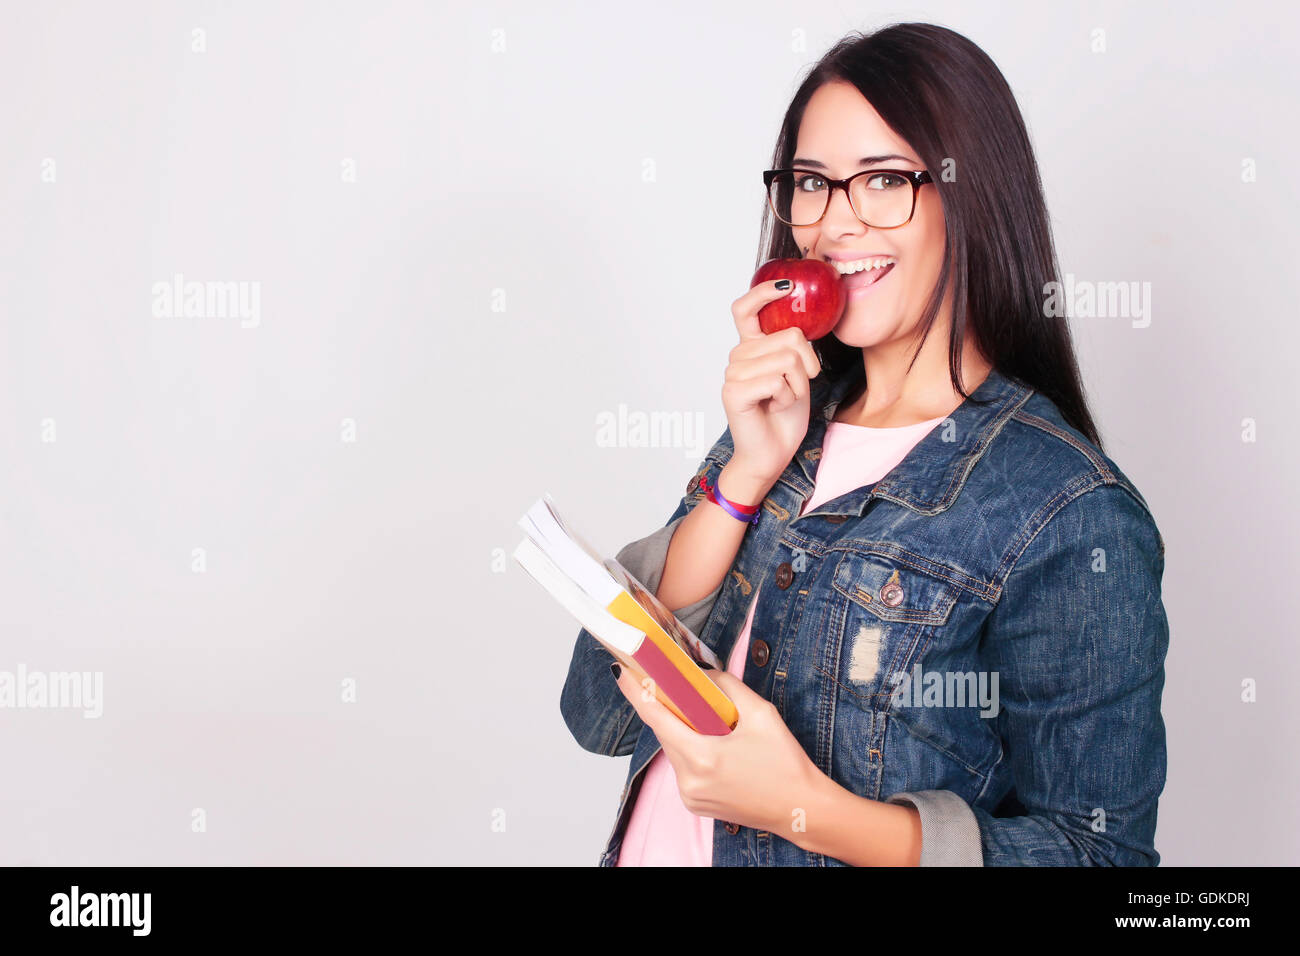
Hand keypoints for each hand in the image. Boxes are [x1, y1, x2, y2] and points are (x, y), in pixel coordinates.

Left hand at [611, 663, 820, 833]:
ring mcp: (690, 796)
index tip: (622, 670)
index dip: (636, 692)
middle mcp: (689, 780)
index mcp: (702, 757)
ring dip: (677, 729)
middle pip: (663, 733)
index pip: (656, 717)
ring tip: (691, 709)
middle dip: (662, 707)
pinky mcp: (695, 804)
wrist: (800, 809)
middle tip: (661, 680)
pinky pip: (682, 768)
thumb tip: (701, 673)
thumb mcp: (761, 713)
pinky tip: (705, 738)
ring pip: (672, 750)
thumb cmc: (785, 763)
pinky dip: (687, 749)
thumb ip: (726, 687)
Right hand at [722, 281, 822, 486]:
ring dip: (797, 385)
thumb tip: (800, 324)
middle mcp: (737, 355)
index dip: (764, 292)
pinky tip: (774, 408)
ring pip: (787, 359)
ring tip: (783, 400)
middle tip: (796, 388)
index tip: (787, 285)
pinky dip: (786, 398)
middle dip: (807, 365)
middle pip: (790, 337)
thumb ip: (793, 347)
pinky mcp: (733, 391)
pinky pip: (777, 381)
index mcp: (751, 347)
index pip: (746, 308)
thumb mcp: (797, 374)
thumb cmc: (785, 415)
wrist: (772, 453)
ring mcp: (732, 372)